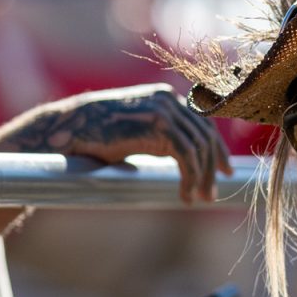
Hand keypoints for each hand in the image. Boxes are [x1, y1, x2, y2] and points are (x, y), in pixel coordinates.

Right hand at [0, 84, 232, 202]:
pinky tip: (184, 196)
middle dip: (214, 166)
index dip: (217, 148)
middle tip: (213, 194)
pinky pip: (186, 156)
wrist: (72, 129)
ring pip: (199, 147)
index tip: (224, 171)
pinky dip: (190, 179)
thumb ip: (161, 137)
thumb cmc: (99, 135)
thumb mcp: (138, 132)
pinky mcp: (158, 125)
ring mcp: (164, 109)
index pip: (203, 122)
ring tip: (199, 200)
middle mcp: (168, 98)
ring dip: (202, 177)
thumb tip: (183, 157)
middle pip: (206, 134)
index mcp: (166, 96)